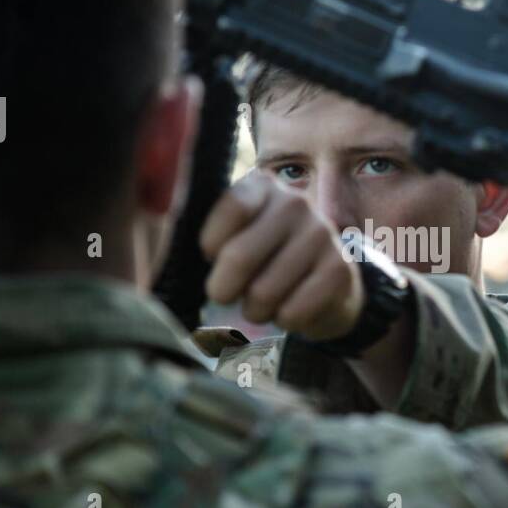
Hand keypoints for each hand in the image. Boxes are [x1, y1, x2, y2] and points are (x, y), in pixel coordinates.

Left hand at [199, 172, 363, 340]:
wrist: (329, 282)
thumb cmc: (267, 259)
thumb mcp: (239, 235)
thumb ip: (211, 237)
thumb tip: (168, 255)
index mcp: (262, 186)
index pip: (226, 211)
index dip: (211, 245)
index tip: (214, 255)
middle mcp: (295, 203)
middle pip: (238, 257)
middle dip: (224, 289)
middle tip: (227, 294)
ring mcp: (322, 234)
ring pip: (263, 292)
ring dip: (255, 310)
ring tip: (263, 302)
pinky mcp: (339, 270)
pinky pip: (292, 312)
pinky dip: (284, 320)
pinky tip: (291, 308)